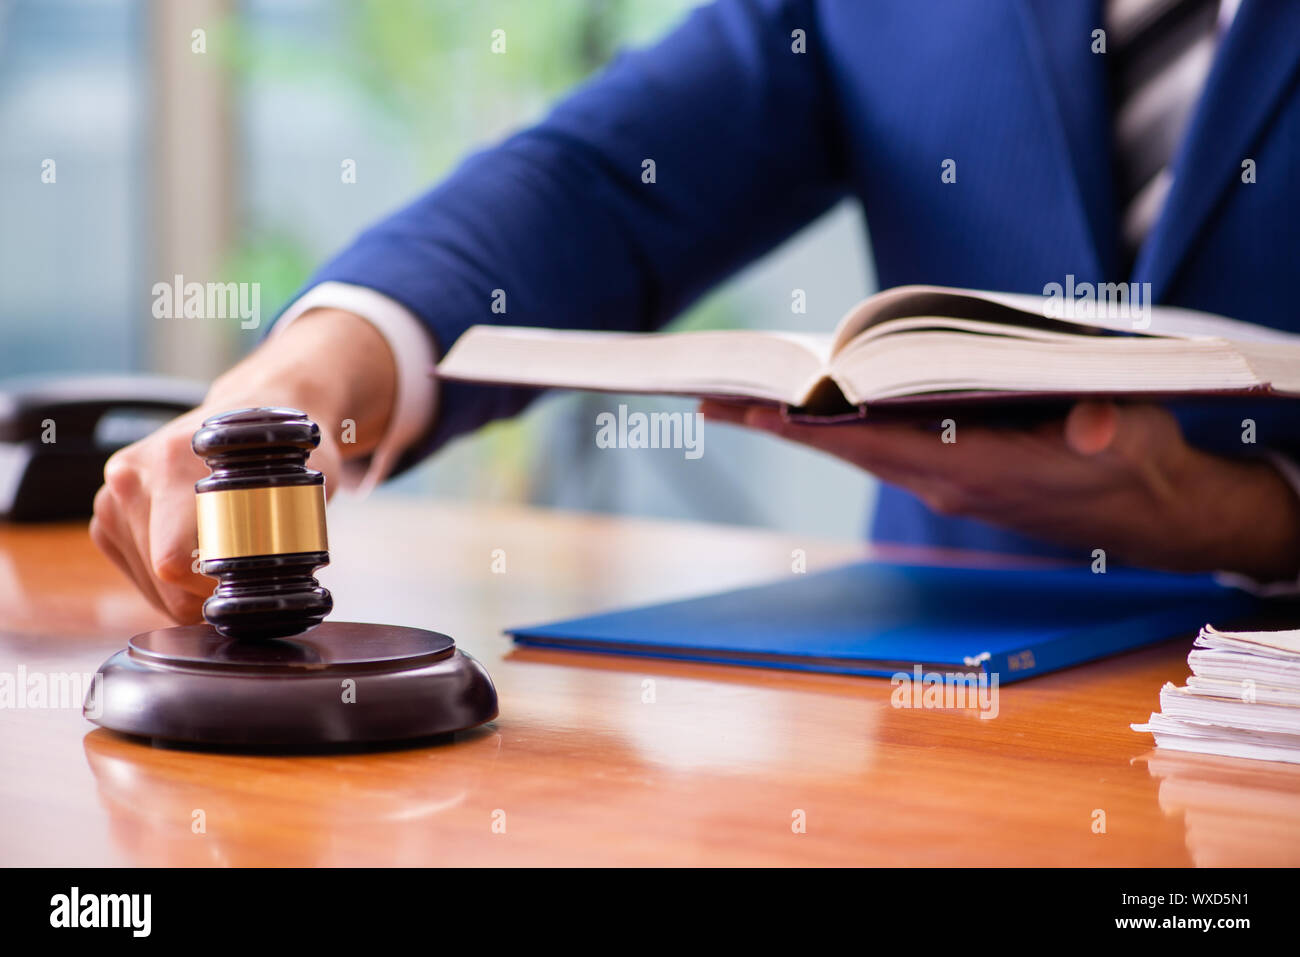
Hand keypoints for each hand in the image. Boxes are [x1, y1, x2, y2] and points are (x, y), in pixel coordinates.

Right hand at [90, 309, 393, 622]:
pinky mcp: (106, 513)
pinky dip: (170, 578)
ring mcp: (111, 494)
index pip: (174, 564)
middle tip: (244, 574)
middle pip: (162, 579)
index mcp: (172, 463)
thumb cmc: (280, 448)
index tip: (251, 579)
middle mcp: (131, 476)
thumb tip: (275, 585)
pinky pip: (137, 573)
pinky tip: (198, 551)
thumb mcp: (297, 485)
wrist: (251, 408)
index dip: (219, 589)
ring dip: (189, 587)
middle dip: (206, 593)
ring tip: (225, 554)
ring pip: (150, 583)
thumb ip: (283, 532)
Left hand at [701, 399, 1299, 580]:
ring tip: (734, 394)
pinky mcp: (951, 469)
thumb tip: (1091, 425)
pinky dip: (836, 423)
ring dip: (797, 422)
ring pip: (855, 447)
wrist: (1150, 510)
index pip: (877, 443)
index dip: (818, 423)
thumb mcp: (1131, 439)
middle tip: (709, 393)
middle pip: (844, 446)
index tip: (758, 405)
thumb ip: (1104, 430)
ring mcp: (943, 477)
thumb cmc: (1136, 465)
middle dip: (779, 420)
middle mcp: (944, 479)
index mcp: (975, 470)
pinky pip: (877, 444)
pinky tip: (808, 400)